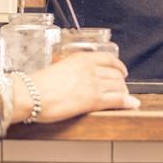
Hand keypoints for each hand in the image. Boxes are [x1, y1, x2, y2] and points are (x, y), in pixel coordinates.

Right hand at [13, 52, 139, 123]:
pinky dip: (128, 102)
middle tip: (122, 89)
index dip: (118, 66)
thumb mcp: (57, 69)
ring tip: (125, 98)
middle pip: (115, 74)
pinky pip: (117, 99)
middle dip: (121, 82)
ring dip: (124, 93)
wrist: (30, 95)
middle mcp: (90, 68)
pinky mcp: (93, 99)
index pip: (108, 59)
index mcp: (81, 58)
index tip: (121, 70)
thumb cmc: (36, 85)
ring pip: (118, 86)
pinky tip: (132, 104)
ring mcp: (93, 83)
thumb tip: (73, 80)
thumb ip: (70, 72)